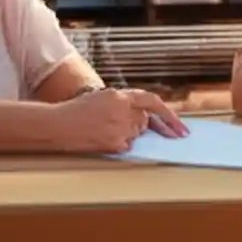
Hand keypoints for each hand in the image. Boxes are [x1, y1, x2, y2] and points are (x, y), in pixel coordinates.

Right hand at [52, 88, 187, 152]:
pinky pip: (128, 146)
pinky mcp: (117, 143)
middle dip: (141, 125)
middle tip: (123, 126)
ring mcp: (121, 128)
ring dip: (128, 133)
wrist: (59, 126)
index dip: (169, 116)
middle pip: (144, 121)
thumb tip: (144, 118)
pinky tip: (102, 138)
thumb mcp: (102, 98)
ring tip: (103, 128)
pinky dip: (120, 144)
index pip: (152, 102)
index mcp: (120, 95)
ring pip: (136, 134)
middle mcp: (124, 110)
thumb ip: (123, 104)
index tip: (181, 128)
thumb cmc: (77, 111)